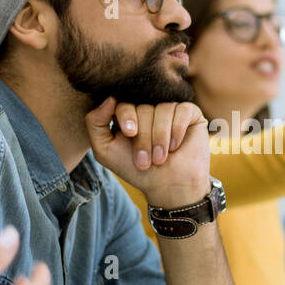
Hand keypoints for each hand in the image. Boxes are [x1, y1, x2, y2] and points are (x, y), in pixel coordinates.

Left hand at [86, 96, 210, 207]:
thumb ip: (95, 123)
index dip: (126, 117)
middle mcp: (148, 108)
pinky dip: (177, 130)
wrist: (167, 186)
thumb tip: (109, 98)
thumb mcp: (105, 151)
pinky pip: (182, 109)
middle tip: (146, 160)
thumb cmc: (136, 170)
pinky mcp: (189, 113)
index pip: (123, 103)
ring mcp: (169, 109)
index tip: (129, 134)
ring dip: (160, 138)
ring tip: (161, 158)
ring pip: (162, 109)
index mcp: (128, 114)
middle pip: (143, 108)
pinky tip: (176, 146)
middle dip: (143, 137)